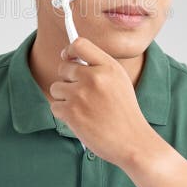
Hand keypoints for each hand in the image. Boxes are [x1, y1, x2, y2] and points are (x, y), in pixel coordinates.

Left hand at [49, 36, 155, 167]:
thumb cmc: (125, 113)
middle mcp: (94, 77)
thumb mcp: (119, 81)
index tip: (68, 57)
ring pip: (56, 87)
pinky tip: (80, 119)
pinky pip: (55, 106)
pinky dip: (63, 114)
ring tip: (82, 108)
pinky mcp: (71, 112)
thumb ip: (98, 67)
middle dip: (68, 80)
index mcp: (108, 67)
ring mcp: (81, 94)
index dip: (69, 50)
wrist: (132, 142)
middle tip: (81, 94)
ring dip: (64, 98)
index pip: (79, 44)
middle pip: (63, 67)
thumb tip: (71, 58)